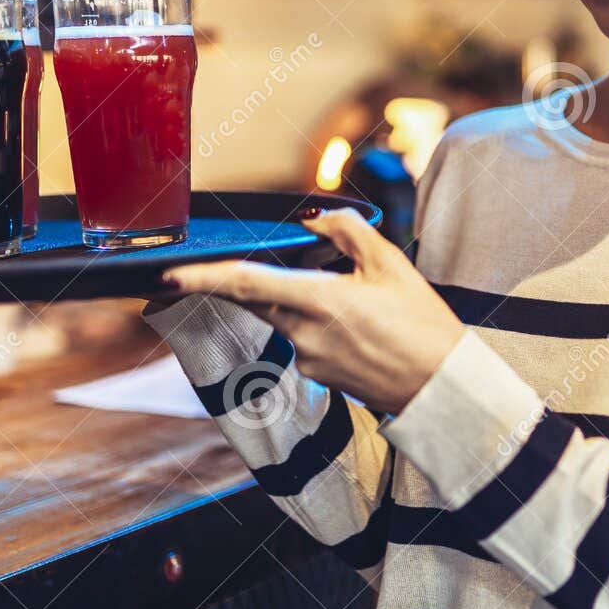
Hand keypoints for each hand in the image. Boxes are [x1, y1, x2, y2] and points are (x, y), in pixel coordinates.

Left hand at [161, 210, 465, 414]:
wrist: (442, 388)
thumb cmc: (423, 325)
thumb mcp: (392, 264)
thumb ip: (347, 231)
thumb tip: (312, 220)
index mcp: (319, 302)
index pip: (245, 285)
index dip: (201, 277)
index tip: (166, 274)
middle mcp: (303, 335)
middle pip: (259, 297)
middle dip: (251, 279)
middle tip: (270, 264)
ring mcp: (308, 360)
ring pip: (284, 315)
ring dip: (302, 298)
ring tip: (362, 302)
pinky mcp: (317, 375)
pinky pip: (303, 336)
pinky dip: (317, 321)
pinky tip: (359, 324)